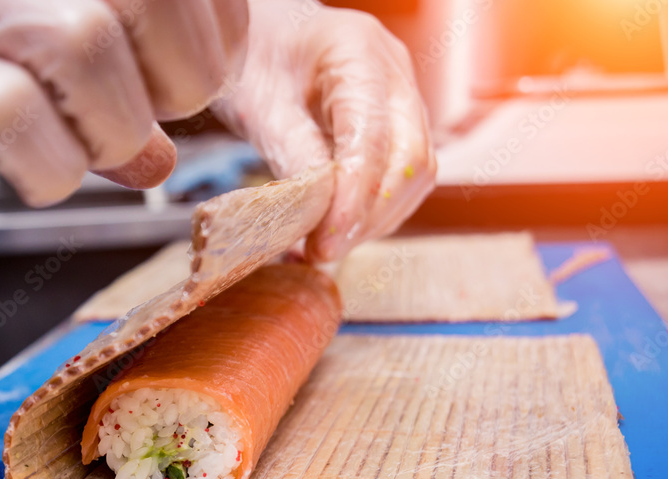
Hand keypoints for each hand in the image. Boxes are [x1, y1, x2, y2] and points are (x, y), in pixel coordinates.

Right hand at [0, 0, 247, 205]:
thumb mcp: (26, 17)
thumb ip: (109, 77)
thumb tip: (158, 161)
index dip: (213, 43)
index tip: (185, 78)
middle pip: (164, 8)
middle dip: (177, 87)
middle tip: (133, 115)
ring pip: (97, 66)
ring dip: (105, 134)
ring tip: (66, 139)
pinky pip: (23, 130)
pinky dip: (46, 171)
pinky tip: (24, 162)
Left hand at [212, 0, 435, 261]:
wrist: (259, 38)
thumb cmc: (253, 59)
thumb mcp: (259, 106)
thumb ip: (294, 154)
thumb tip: (319, 217)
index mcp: (359, 53)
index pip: (375, 137)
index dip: (355, 197)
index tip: (327, 240)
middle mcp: (395, 73)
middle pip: (411, 160)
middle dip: (371, 215)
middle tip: (324, 250)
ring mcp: (403, 98)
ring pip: (415, 174)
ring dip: (376, 219)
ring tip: (327, 245)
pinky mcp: (398, 125)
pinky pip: (403, 177)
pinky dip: (375, 211)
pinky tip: (339, 230)